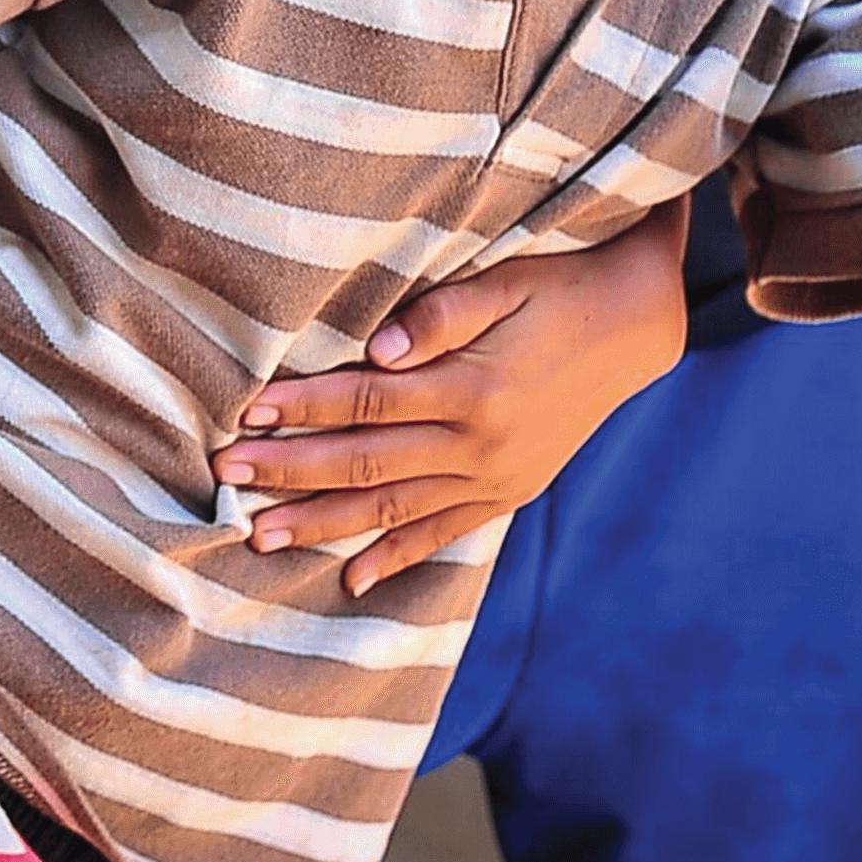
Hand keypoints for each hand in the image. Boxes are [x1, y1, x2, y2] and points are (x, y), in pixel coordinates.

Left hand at [213, 210, 687, 595]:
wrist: (635, 326)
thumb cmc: (557, 285)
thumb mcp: (505, 281)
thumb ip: (443, 313)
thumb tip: (380, 346)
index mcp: (474, 388)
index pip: (366, 402)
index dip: (302, 408)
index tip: (244, 412)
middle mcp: (482, 445)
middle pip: (367, 464)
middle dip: (290, 472)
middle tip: (225, 479)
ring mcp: (497, 477)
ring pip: (394, 510)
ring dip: (324, 524)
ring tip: (260, 538)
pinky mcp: (509, 493)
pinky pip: (443, 534)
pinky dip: (397, 557)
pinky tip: (353, 580)